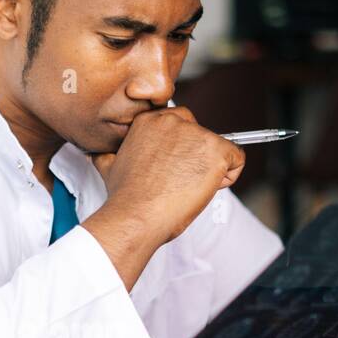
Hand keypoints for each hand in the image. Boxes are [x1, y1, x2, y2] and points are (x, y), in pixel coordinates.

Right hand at [90, 106, 244, 244]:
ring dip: (211, 172)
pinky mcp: (216, 151)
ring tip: (187, 190)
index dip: (181, 151)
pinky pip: (237, 160)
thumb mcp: (109, 168)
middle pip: (202, 135)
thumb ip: (110, 155)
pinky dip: (228, 178)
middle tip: (180, 182)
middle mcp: (173, 121)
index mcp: (149, 121)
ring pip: (220, 149)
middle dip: (197, 158)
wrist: (135, 216)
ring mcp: (197, 134)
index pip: (180, 125)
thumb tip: (101, 155)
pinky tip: (204, 190)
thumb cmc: (126, 199)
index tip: (172, 170)